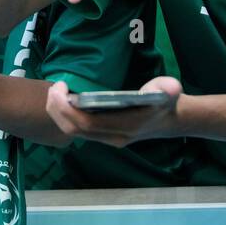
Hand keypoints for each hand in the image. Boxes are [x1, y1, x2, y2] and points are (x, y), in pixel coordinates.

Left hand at [43, 76, 182, 147]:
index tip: (61, 87)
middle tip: (54, 87)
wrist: (170, 120)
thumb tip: (171, 87)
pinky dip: (65, 115)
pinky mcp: (103, 135)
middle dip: (57, 110)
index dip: (67, 109)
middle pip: (74, 130)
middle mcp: (113, 136)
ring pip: (73, 132)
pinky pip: (78, 129)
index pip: (87, 124)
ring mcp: (107, 138)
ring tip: (56, 91)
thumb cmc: (165, 102)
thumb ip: (169, 89)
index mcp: (125, 127)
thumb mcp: (169, 91)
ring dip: (58, 113)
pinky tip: (64, 99)